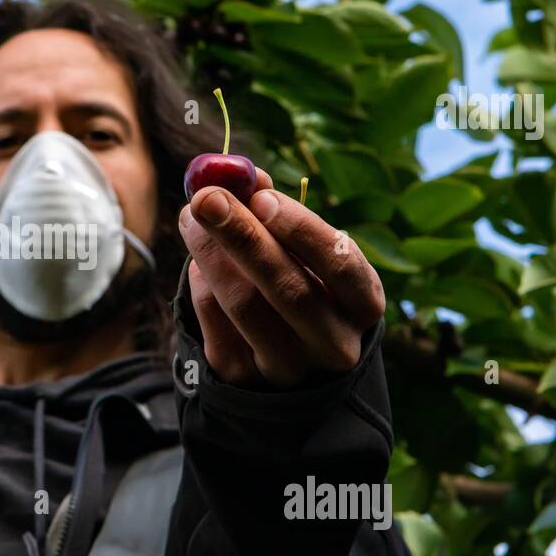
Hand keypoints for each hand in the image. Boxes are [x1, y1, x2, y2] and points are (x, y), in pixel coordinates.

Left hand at [178, 179, 384, 388]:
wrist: (282, 362)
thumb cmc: (299, 285)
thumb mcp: (303, 254)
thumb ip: (275, 214)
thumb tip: (244, 177)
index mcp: (363, 305)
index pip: (341, 265)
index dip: (301, 229)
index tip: (261, 196)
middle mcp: (334, 344)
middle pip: (289, 289)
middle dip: (243, 236)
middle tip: (206, 197)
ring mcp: (289, 368)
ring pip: (243, 305)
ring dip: (210, 252)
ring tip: (193, 216)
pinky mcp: (242, 378)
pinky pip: (213, 319)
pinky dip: (200, 280)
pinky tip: (199, 261)